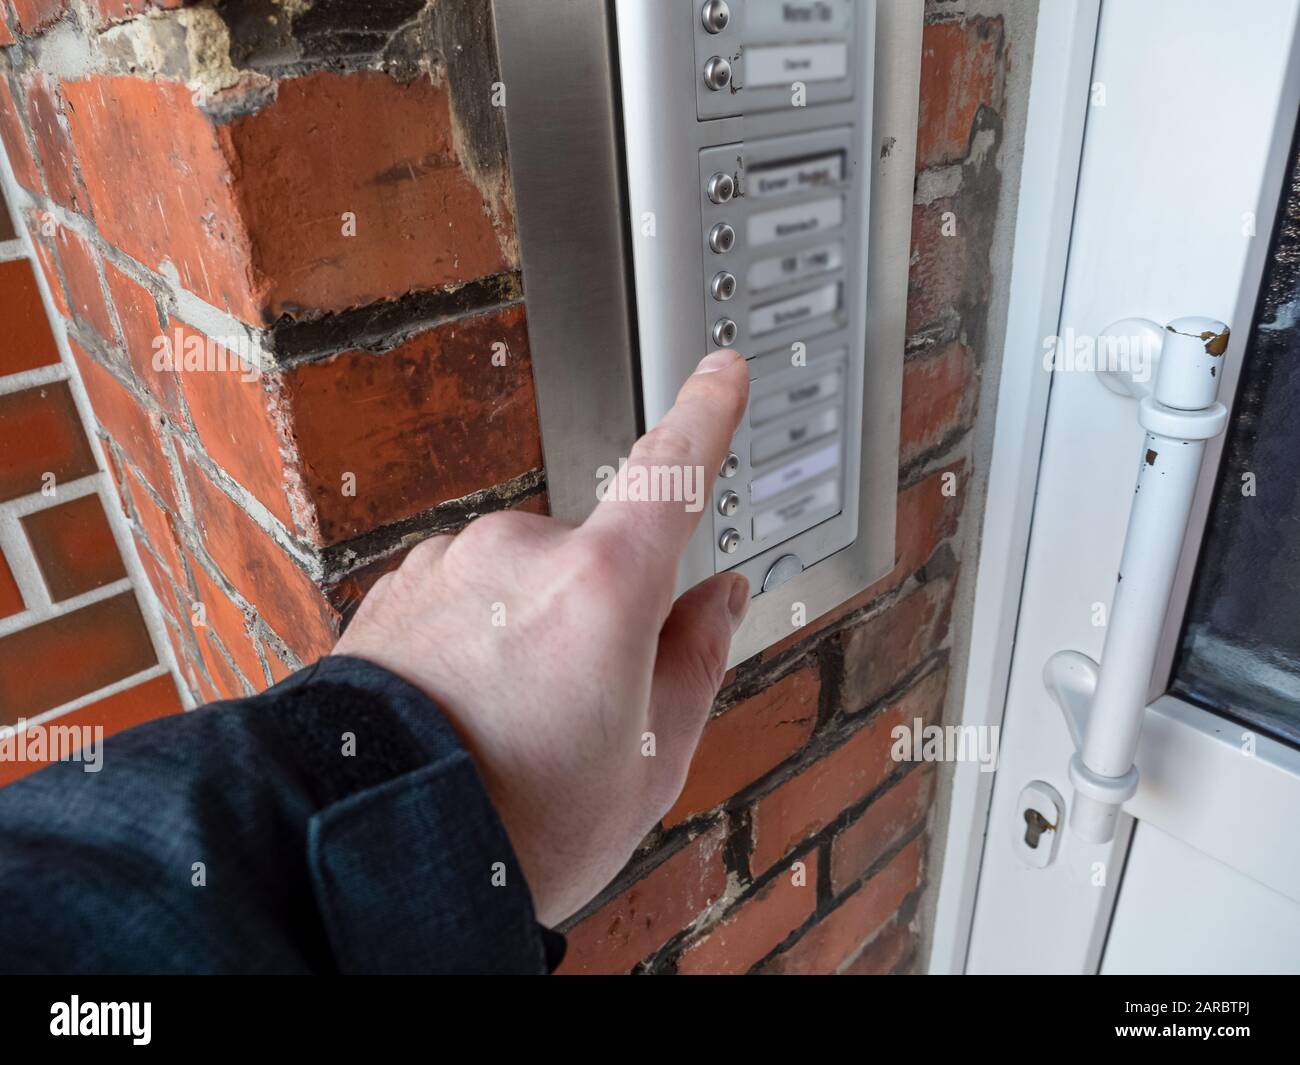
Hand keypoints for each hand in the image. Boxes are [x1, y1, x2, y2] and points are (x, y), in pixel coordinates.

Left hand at [334, 348, 750, 925]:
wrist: (373, 851)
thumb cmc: (516, 825)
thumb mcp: (652, 763)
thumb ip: (697, 659)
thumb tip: (720, 596)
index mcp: (604, 586)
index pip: (672, 474)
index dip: (705, 418)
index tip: (721, 374)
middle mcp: (522, 550)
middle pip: (599, 562)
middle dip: (602, 621)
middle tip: (579, 717)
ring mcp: (452, 562)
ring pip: (529, 583)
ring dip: (532, 634)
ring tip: (507, 729)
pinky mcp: (402, 585)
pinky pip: (470, 596)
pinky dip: (477, 640)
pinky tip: (464, 712)